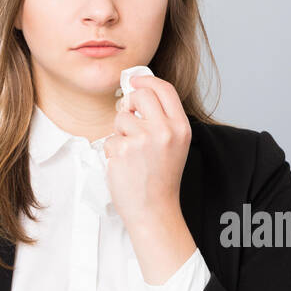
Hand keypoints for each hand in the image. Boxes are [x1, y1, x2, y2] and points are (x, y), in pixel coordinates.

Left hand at [104, 74, 190, 227]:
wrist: (154, 210)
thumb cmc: (162, 179)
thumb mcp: (174, 144)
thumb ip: (162, 119)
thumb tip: (137, 93)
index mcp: (181, 127)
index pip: (164, 88)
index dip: (147, 80)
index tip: (136, 82)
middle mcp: (164, 130)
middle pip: (140, 95)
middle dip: (130, 104)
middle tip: (130, 119)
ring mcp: (143, 140)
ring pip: (121, 118)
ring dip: (120, 133)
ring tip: (132, 153)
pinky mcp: (123, 150)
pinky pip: (110, 139)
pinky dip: (113, 152)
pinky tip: (125, 166)